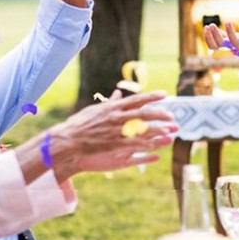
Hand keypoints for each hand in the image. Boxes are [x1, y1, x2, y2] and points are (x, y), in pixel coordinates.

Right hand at [50, 91, 176, 180]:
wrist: (67, 142)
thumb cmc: (79, 125)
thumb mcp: (95, 110)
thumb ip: (110, 103)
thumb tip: (118, 93)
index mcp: (112, 108)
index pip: (136, 100)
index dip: (151, 96)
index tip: (164, 94)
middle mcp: (116, 118)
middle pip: (143, 113)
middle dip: (159, 114)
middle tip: (172, 116)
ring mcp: (115, 131)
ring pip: (141, 129)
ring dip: (157, 130)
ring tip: (170, 132)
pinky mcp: (113, 144)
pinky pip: (132, 144)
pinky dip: (144, 145)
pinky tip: (155, 146)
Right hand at [204, 20, 238, 63]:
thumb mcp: (233, 40)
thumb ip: (223, 35)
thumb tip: (211, 28)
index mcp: (228, 47)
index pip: (214, 46)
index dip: (208, 38)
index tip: (206, 27)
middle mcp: (234, 48)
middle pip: (221, 44)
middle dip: (214, 35)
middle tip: (210, 25)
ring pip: (234, 42)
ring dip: (230, 33)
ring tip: (226, 22)